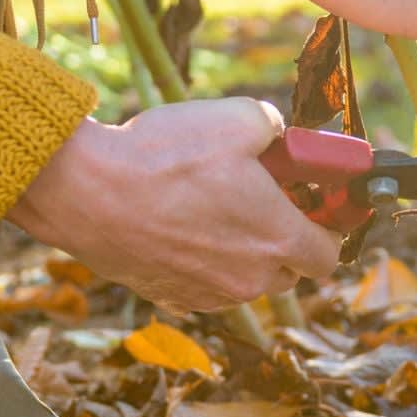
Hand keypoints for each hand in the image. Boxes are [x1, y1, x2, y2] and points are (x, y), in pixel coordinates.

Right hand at [5, 99, 338, 309]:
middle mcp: (251, 280)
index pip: (330, 255)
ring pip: (245, 278)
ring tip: (207, 205)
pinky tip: (175, 223)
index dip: (324, 226)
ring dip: (240, 250)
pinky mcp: (172, 299)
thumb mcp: (238, 117)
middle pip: (289, 270)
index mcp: (279, 240)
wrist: (87, 192)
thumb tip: (279, 134)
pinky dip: (201, 261)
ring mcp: (210, 296)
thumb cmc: (165, 155)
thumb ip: (276, 127)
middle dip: (282, 237)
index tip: (309, 202)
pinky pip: (205, 284)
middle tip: (258, 197)